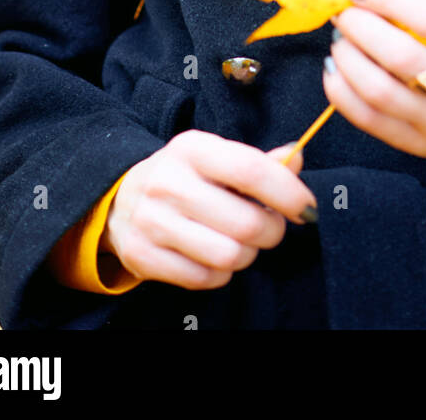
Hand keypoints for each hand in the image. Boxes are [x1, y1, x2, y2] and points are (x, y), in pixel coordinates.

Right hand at [99, 132, 317, 289]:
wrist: (119, 199)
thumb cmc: (184, 177)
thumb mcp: (215, 157)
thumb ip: (259, 161)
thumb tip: (297, 156)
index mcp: (192, 148)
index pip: (251, 170)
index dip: (288, 192)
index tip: (306, 208)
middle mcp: (168, 181)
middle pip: (246, 223)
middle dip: (272, 231)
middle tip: (270, 226)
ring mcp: (152, 221)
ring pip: (229, 256)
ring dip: (248, 254)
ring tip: (241, 241)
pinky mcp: (143, 256)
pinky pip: (205, 278)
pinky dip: (221, 273)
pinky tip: (214, 255)